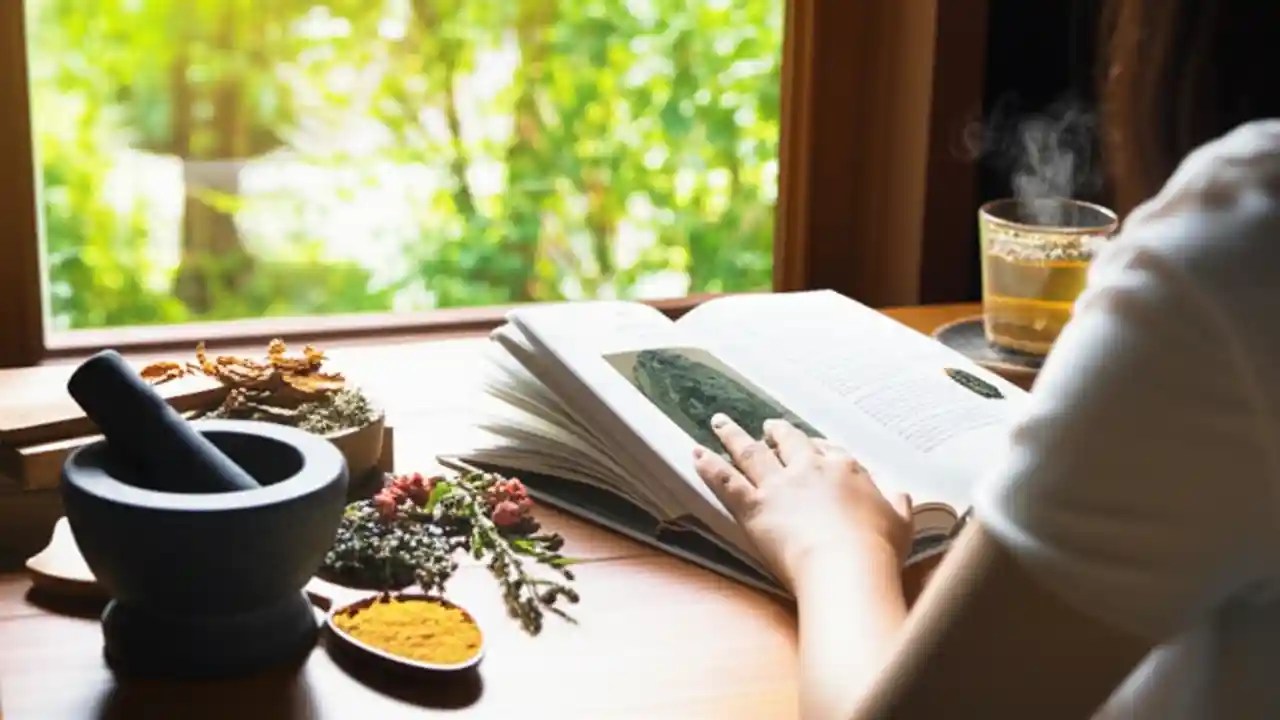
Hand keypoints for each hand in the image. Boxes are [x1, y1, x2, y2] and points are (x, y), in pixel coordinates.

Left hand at [693, 414, 912, 590]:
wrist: (847, 566)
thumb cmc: (876, 549)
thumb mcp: (901, 521)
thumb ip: (897, 503)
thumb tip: (900, 494)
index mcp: (845, 469)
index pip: (828, 450)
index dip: (818, 447)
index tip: (813, 446)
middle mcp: (808, 469)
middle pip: (788, 442)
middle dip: (776, 431)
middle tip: (767, 425)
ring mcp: (779, 486)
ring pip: (750, 452)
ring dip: (733, 435)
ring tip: (720, 422)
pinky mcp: (754, 507)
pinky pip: (726, 481)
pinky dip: (708, 466)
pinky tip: (695, 453)